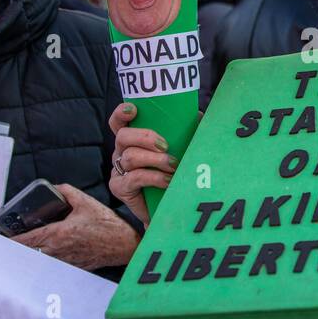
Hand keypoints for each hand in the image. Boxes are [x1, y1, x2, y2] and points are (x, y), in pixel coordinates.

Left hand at [12, 183, 139, 270]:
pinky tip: (47, 250)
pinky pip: (52, 263)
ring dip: (32, 252)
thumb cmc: (107, 224)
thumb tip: (53, 188)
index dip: (11, 240)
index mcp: (58, 234)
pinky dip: (46, 257)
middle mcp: (58, 250)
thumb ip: (66, 192)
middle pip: (29, 252)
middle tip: (12, 238)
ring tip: (27, 244)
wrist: (123, 244)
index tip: (2, 236)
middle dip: (19, 246)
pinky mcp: (71, 267)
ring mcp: (64, 261)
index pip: (27, 240)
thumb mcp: (86, 202)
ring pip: (39, 259)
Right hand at [107, 102, 176, 226]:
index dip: (122, 113)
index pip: (120, 122)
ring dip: (154, 160)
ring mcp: (118, 170)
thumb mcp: (178, 151)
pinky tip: (168, 181)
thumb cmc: (172, 174)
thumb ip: (184, 133)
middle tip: (165, 145)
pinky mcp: (120, 188)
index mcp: (132, 140)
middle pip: (123, 136)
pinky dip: (154, 177)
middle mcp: (121, 152)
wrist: (168, 208)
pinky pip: (134, 178)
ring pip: (130, 157)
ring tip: (173, 165)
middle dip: (144, 137)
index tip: (134, 110)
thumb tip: (198, 115)